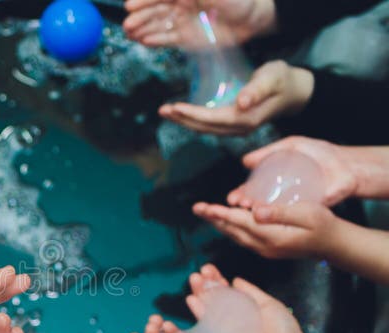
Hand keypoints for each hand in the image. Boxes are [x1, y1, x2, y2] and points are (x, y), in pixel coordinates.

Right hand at [123, 0, 276, 48]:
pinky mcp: (185, 38)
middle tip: (127, 24)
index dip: (144, 0)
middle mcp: (179, 4)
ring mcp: (181, 21)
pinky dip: (155, 40)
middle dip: (140, 17)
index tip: (130, 6)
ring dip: (143, 29)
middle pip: (154, 10)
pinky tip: (144, 41)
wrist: (253, 18)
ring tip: (130, 34)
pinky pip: (166, 39)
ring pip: (157, 25)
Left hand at [160, 61, 314, 134]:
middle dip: (183, 120)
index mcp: (246, 119)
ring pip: (205, 129)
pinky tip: (182, 115)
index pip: (213, 119)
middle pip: (205, 127)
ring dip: (185, 121)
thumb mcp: (272, 78)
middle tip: (162, 110)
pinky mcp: (234, 126)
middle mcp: (239, 128)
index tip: (175, 108)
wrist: (294, 92)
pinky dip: (194, 121)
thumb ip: (257, 90)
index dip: (193, 115)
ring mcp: (236, 129)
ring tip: (167, 112)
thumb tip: (242, 103)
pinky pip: (209, 126)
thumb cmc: (282, 80)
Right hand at [184, 264, 311, 332]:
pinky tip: (192, 300)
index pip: (225, 291)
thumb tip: (235, 280)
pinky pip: (208, 326)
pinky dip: (199, 313)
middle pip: (214, 298)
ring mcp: (225, 329)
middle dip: (205, 285)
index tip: (208, 268)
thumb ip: (251, 292)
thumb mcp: (269, 304)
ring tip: (194, 280)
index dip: (216, 280)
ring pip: (208, 309)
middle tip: (198, 273)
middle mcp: (231, 317)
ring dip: (200, 294)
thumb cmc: (283, 330)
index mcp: (242, 308)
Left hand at [192, 200, 339, 258]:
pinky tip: (227, 221)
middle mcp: (263, 246)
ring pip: (235, 235)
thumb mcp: (308, 214)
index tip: (203, 207)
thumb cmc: (325, 226)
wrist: (336, 245)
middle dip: (213, 218)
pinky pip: (243, 238)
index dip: (219, 213)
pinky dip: (232, 228)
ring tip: (206, 213)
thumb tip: (255, 211)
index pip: (239, 222)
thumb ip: (280, 212)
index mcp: (271, 236)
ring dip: (220, 224)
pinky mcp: (268, 249)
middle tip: (196, 208)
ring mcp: (265, 250)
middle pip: (232, 230)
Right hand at [226, 136, 358, 207]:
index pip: (251, 193)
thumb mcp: (292, 146)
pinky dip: (274, 217)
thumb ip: (269, 152)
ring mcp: (292, 207)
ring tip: (245, 208)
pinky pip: (287, 217)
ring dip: (254, 214)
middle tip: (235, 204)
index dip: (240, 196)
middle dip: (242, 206)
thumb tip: (245, 162)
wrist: (348, 165)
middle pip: (255, 206)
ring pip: (268, 214)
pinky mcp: (305, 213)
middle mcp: (280, 197)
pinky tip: (264, 215)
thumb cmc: (322, 154)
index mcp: (274, 184)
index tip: (232, 198)